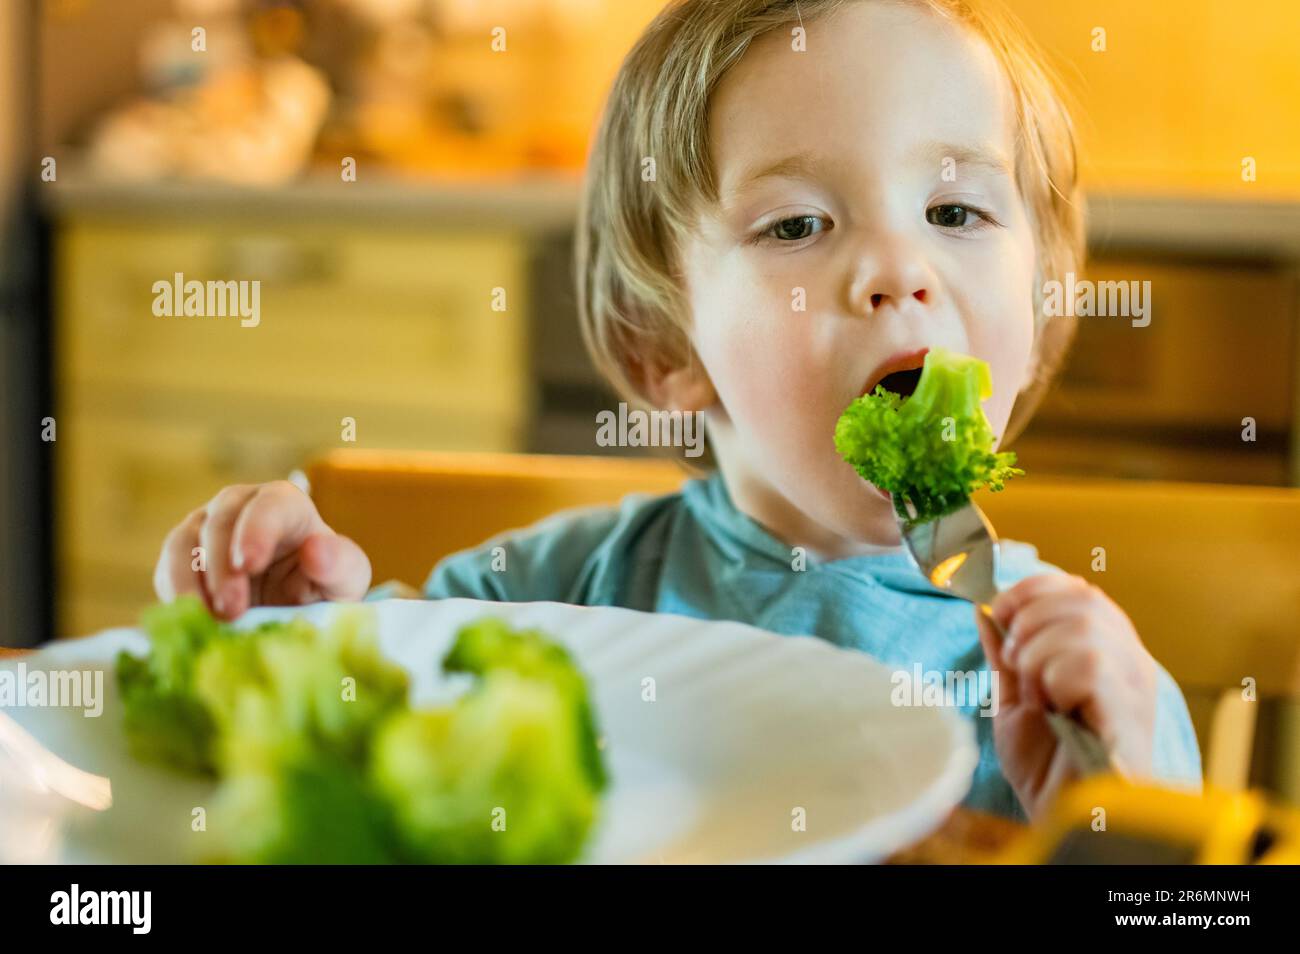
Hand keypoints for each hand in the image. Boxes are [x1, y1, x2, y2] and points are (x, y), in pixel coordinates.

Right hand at [153, 480, 371, 620]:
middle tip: (232, 610)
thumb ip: (339, 564)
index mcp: (286, 504)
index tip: (249, 564)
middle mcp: (241, 505)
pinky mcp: (181, 556)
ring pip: (184, 542)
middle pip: (221, 521)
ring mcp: (206, 527)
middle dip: (223, 567)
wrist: (291, 609)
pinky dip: (175, 595)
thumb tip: (316, 549)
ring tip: (210, 620)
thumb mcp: (344, 580)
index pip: (270, 503)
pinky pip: (167, 568)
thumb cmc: (322, 586)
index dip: (257, 530)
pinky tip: (191, 621)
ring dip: (191, 583)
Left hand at [974, 573, 1157, 819]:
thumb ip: (1005, 653)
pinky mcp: (1130, 707)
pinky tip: (1057, 709)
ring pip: (1083, 627)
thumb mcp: (1014, 698)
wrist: (1061, 814)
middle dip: (1030, 622)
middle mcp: (1129, 660)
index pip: (1080, 590)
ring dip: (1040, 659)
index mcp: (1106, 652)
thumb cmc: (1046, 767)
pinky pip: (1088, 664)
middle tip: (1018, 666)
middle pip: (1082, 599)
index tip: (998, 610)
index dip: (1034, 590)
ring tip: (1040, 697)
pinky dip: (1056, 682)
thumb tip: (986, 610)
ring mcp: (1135, 682)